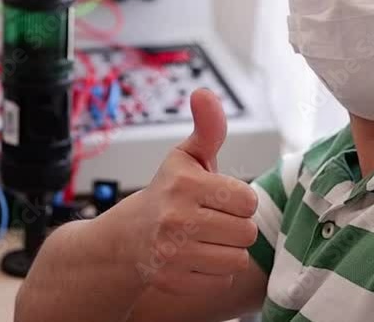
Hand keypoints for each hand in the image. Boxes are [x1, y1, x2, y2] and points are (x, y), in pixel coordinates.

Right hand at [113, 89, 258, 294]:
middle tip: (211, 220)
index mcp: (185, 183)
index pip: (248, 200)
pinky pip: (221, 280)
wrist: (126, 240)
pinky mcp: (173, 281)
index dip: (238, 200)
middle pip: (246, 232)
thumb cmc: (167, 194)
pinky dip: (213, 272)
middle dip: (234, 227)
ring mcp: (173, 253)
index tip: (219, 199)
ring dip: (226, 251)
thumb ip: (208, 127)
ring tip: (205, 240)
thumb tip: (203, 92)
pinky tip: (194, 258)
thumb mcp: (186, 157)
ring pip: (237, 258)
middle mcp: (176, 218)